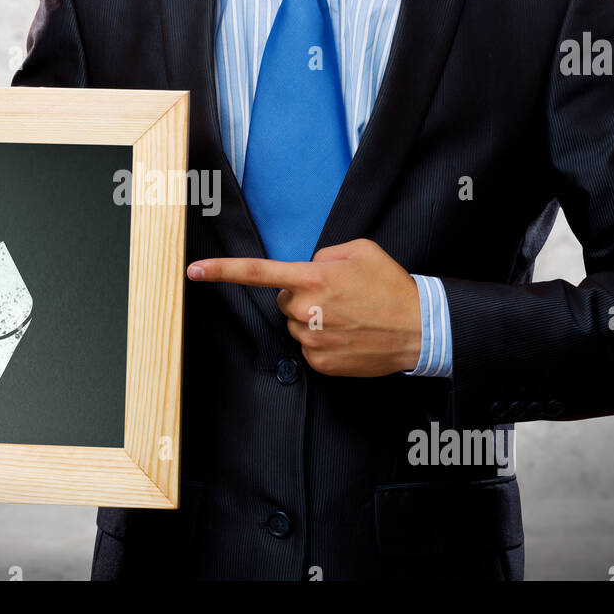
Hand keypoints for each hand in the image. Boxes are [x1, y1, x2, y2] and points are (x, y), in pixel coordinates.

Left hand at [186, 238, 422, 376]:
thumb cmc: (391, 286)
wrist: (420, 328)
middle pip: (284, 300)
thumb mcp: (360, 250)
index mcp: (313, 278)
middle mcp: (307, 310)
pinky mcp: (321, 363)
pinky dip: (323, 341)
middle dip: (303, 296)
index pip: (258, 273)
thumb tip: (306, 269)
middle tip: (339, 297)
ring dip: (313, 319)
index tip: (194, 270)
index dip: (222, 271)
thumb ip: (324, 255)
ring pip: (295, 325)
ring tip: (349, 317)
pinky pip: (308, 347)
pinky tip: (349, 336)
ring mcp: (312, 340)